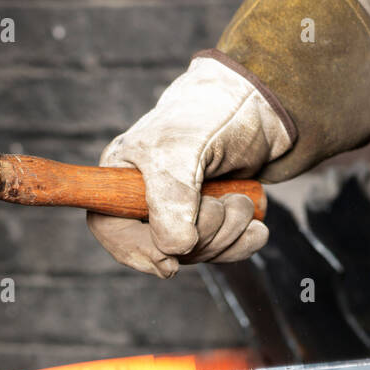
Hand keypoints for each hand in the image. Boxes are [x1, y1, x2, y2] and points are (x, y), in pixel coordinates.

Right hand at [87, 55, 292, 276]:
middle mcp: (144, 199)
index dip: (136, 251)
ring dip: (226, 235)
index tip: (169, 263)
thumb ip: (172, 197)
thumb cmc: (211, 113)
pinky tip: (255, 228)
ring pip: (194, 254)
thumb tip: (173, 249)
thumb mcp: (184, 150)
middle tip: (224, 206)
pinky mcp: (209, 222)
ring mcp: (178, 214)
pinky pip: (219, 253)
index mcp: (121, 176)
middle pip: (159, 248)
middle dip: (200, 237)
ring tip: (241, 202)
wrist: (260, 106)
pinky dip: (241, 243)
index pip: (109, 228)